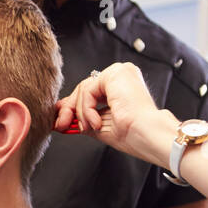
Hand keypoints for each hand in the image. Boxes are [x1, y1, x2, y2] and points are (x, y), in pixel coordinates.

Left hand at [53, 63, 175, 167]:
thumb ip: (83, 118)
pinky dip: (86, 109)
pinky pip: (88, 90)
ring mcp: (119, 72)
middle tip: (62, 125)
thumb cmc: (134, 135)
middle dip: (70, 109)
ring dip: (80, 113)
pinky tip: (95, 122)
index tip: (61, 121)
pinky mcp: (114, 74)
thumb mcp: (100, 125)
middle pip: (85, 88)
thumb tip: (62, 119)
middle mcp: (121, 76)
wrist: (147, 135)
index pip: (90, 92)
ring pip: (84, 90)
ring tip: (88, 127)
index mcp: (121, 87)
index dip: (72, 106)